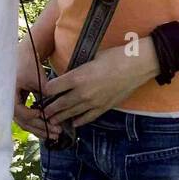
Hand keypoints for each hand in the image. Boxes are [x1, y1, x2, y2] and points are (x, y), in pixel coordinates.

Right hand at [13, 42, 59, 142]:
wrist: (25, 55)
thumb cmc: (29, 64)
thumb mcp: (37, 78)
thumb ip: (44, 92)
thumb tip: (52, 109)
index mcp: (9, 94)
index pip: (19, 111)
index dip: (31, 115)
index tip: (44, 115)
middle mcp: (9, 102)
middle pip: (23, 121)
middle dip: (41, 128)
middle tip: (57, 132)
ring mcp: (13, 105)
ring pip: (25, 123)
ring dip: (40, 129)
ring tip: (55, 134)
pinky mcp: (19, 105)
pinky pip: (27, 118)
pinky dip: (37, 124)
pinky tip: (49, 128)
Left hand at [39, 42, 158, 127]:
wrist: (136, 66)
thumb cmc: (114, 56)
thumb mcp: (91, 57)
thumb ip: (78, 68)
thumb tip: (68, 73)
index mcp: (77, 76)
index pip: (53, 88)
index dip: (45, 90)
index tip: (42, 92)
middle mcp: (82, 92)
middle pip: (59, 104)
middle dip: (49, 109)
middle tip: (43, 112)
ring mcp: (93, 102)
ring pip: (71, 113)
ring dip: (60, 118)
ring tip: (52, 121)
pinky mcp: (103, 107)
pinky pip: (87, 118)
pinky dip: (79, 121)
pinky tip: (73, 123)